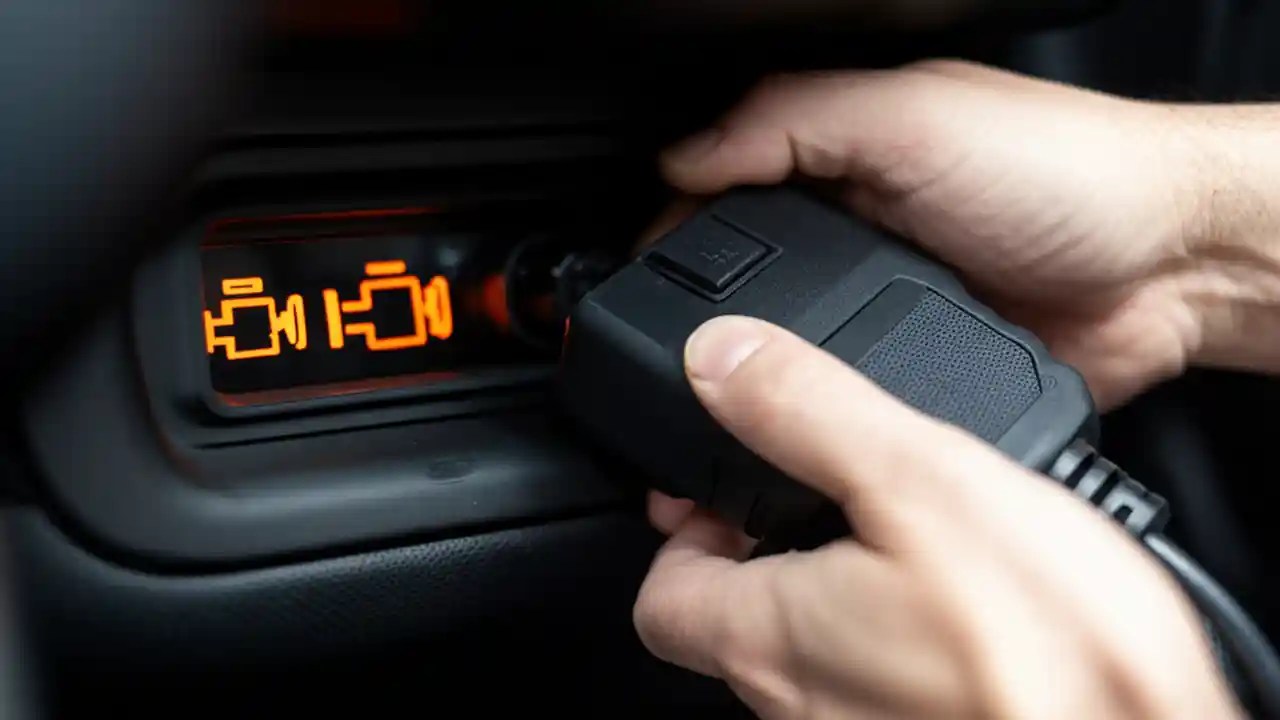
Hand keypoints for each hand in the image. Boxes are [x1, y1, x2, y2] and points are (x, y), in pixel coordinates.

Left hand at [634, 315, 1241, 717]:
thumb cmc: (1056, 646)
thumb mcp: (923, 480)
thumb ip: (806, 413)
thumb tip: (720, 358)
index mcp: (771, 636)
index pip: (659, 596)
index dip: (679, 532)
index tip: (721, 481)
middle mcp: (799, 705)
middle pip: (730, 621)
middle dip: (759, 548)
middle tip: (814, 488)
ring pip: (806, 651)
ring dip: (829, 584)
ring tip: (892, 523)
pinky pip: (878, 677)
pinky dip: (891, 625)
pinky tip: (956, 589)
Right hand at [659, 60, 1279, 408]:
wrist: (1169, 269)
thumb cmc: (1063, 171)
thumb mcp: (913, 119)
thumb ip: (793, 124)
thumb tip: (683, 153)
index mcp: (840, 163)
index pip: (724, 192)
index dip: (670, 230)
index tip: (631, 277)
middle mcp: (853, 237)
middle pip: (742, 280)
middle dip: (693, 317)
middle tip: (655, 359)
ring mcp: (879, 313)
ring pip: (784, 348)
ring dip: (743, 374)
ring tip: (698, 407)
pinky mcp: (910, 377)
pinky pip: (839, 397)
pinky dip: (805, 410)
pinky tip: (783, 421)